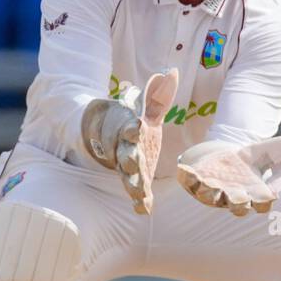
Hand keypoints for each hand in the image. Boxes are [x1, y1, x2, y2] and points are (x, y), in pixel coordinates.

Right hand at [80, 68, 179, 214]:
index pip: (129, 127)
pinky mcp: (136, 180)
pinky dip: (139, 201)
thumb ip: (158, 94)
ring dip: (132, 185)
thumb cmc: (134, 122)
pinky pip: (137, 192)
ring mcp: (129, 167)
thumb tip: (172, 71)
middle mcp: (126, 149)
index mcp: (129, 129)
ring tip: (138, 194)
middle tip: (132, 165)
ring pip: (128, 176)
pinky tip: (143, 210)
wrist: (109, 138)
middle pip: (125, 155)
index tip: (138, 125)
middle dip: (129, 160)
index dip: (132, 126)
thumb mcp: (147, 109)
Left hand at [177, 132, 280, 215]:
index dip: (264, 202)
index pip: (261, 205)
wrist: (223, 158)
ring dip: (211, 193)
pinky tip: (185, 169)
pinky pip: (190, 183)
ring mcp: (214, 191)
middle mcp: (234, 197)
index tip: (268, 193)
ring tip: (210, 183)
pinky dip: (187, 177)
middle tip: (239, 195)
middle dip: (238, 202)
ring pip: (211, 198)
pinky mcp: (196, 181)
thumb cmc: (249, 161)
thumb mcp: (267, 151)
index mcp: (254, 193)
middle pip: (237, 207)